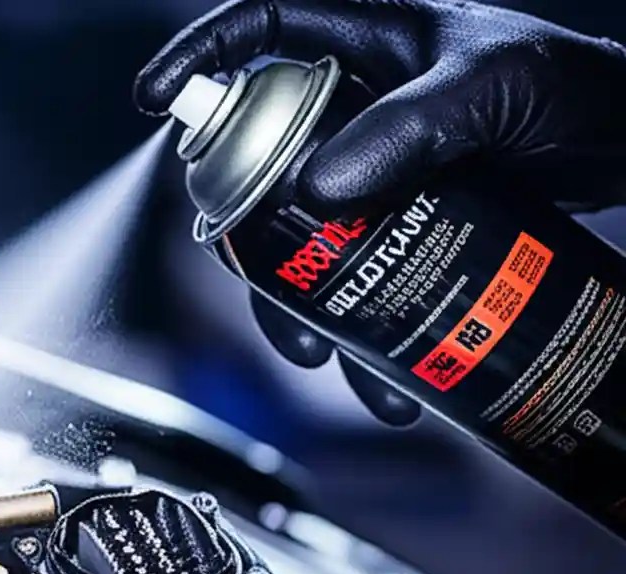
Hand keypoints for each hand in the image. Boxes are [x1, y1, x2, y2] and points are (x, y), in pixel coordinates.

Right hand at [135, 0, 625, 424]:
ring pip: (306, 239)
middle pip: (263, 164)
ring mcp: (382, 169)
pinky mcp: (409, 222)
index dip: (199, 60)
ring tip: (329, 358)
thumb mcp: (492, 88)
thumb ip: (407, 125)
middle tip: (264, 287)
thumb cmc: (581, 86)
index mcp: (367, 44)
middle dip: (251, 241)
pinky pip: (361, 276)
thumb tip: (319, 187)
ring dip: (305, 307)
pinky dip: (364, 332)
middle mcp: (360, 107)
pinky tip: (385, 377)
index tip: (153, 99)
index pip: (259, 29)